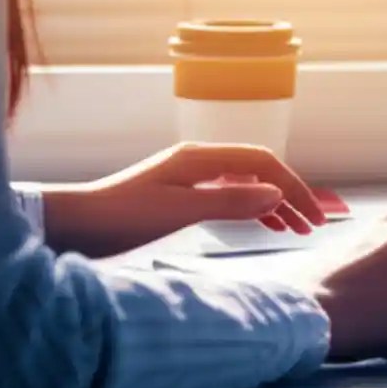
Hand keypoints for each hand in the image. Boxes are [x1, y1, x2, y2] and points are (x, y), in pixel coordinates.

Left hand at [41, 142, 325, 255]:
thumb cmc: (120, 217)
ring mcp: (190, 178)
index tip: (312, 216)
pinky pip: (230, 196)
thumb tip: (276, 195)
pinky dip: (252, 208)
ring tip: (295, 229)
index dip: (293, 187)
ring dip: (274, 204)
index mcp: (201, 158)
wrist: (73, 224)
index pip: (263, 163)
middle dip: (290, 195)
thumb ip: (229, 202)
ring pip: (246, 184)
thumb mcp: (178, 211)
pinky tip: (263, 224)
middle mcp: (199, 162)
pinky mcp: (180, 195)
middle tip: (313, 225)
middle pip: (259, 171)